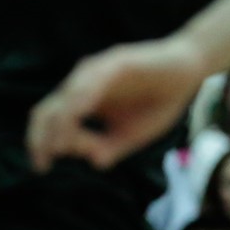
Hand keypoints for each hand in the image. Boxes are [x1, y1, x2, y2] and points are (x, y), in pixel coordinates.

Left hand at [28, 35, 205, 172]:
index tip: (42, 167)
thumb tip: (92, 163)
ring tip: (60, 147)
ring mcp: (97, 72)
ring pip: (67, 98)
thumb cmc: (158, 103)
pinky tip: (81, 114)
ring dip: (61, 124)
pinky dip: (83, 98)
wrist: (190, 72)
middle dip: (41, 138)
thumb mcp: (131, 136)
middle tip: (44, 162)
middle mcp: (81, 86)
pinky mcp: (116, 61)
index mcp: (80, 103)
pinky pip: (93, 80)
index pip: (47, 122)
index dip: (39, 144)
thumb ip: (108, 148)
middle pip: (47, 111)